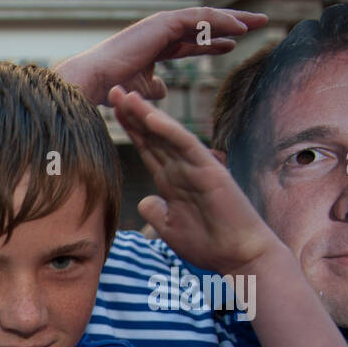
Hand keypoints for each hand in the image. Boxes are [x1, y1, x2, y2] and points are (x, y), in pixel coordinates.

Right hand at [54, 8, 266, 103]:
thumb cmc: (112, 89)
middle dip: (230, 24)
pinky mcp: (165, 23)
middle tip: (255, 25)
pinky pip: (202, 19)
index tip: (233, 44)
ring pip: (206, 17)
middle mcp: (160, 30)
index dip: (212, 42)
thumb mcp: (140, 90)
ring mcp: (162, 24)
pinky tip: (241, 28)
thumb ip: (154, 88)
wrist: (95, 81)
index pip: (190, 40)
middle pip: (203, 24)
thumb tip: (165, 91)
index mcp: (155, 44)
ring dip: (233, 19)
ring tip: (257, 22)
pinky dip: (222, 22)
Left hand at [111, 86, 275, 275]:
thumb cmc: (208, 243)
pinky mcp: (210, 171)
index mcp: (172, 180)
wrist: (238, 257)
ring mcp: (196, 167)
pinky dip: (168, 131)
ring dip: (145, 115)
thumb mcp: (171, 228)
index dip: (129, 130)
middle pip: (153, 136)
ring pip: (166, 135)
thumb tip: (144, 201)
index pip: (147, 148)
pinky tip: (150, 117)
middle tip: (112, 89)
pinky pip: (186, 146)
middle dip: (132, 114)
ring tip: (126, 95)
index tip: (109, 111)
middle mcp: (182, 168)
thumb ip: (157, 211)